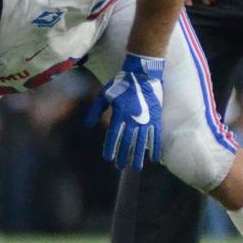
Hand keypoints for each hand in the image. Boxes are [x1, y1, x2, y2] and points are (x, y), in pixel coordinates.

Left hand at [86, 53, 165, 169]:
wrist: (142, 74)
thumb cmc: (121, 84)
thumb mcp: (104, 95)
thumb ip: (95, 110)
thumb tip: (87, 126)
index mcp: (119, 114)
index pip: (113, 135)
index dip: (110, 148)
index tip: (108, 158)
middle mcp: (133, 120)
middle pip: (127, 142)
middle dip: (123, 155)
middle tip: (120, 166)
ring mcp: (146, 120)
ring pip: (141, 142)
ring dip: (138, 156)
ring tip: (135, 167)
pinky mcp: (155, 119)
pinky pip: (155, 136)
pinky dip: (154, 148)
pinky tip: (153, 158)